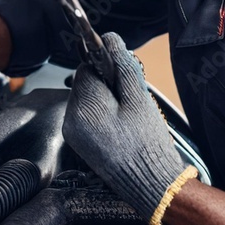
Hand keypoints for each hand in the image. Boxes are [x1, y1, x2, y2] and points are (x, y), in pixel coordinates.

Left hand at [62, 32, 189, 224]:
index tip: (124, 77)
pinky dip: (102, 114)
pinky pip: (87, 115)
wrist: (153, 186)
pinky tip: (121, 126)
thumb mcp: (139, 99)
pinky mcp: (79, 142)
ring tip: (127, 116)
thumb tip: (109, 38)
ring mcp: (73, 134)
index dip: (107, 67)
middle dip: (106, 84)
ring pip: (86, 98)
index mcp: (84, 108)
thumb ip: (122, 65)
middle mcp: (71, 121)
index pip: (86, 68)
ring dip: (105, 98)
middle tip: (130, 100)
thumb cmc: (148, 144)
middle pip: (84, 83)